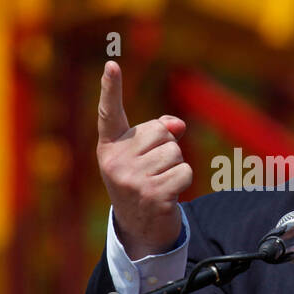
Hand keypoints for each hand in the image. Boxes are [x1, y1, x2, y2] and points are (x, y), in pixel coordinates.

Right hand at [96, 61, 192, 258]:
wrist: (140, 228)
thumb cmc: (143, 180)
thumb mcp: (144, 154)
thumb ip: (160, 131)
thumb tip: (178, 125)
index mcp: (109, 146)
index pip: (110, 113)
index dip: (111, 88)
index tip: (111, 65)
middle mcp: (114, 161)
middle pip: (161, 133)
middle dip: (167, 147)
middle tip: (154, 169)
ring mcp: (131, 180)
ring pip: (175, 153)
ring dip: (176, 166)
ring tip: (160, 182)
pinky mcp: (151, 195)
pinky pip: (184, 172)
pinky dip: (183, 181)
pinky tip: (168, 193)